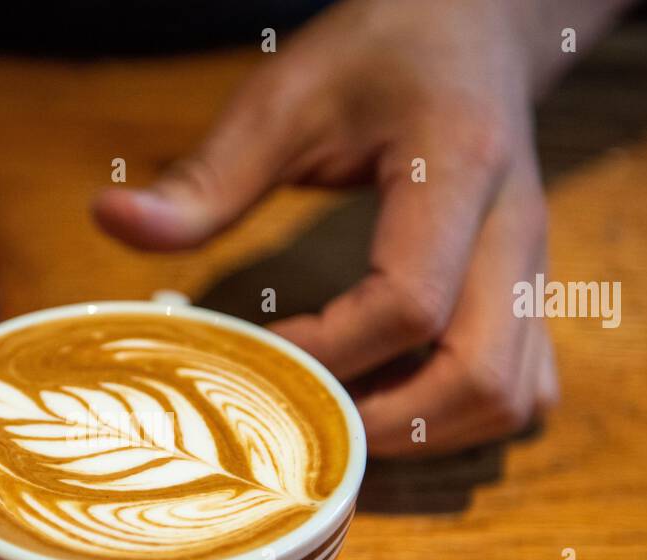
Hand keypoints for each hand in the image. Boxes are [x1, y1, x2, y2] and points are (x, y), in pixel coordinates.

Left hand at [94, 0, 585, 455]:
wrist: (477, 24)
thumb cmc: (383, 50)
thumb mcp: (284, 97)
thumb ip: (207, 176)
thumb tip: (108, 222)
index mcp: (456, 171)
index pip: (409, 303)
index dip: (328, 351)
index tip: (261, 353)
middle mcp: (516, 230)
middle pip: (479, 376)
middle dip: (386, 423)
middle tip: (307, 424)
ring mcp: (536, 265)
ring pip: (514, 395)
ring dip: (428, 432)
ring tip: (347, 420)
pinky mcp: (537, 287)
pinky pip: (530, 384)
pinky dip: (467, 418)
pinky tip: (404, 400)